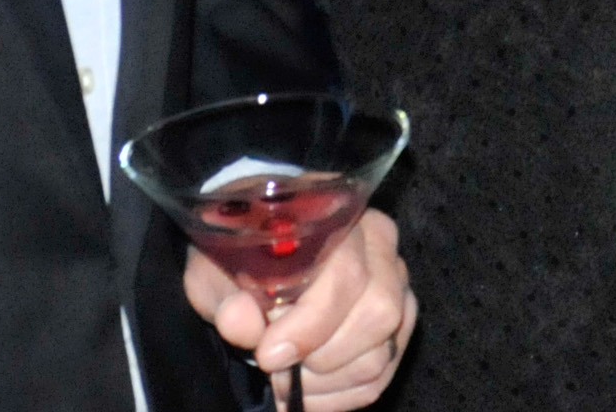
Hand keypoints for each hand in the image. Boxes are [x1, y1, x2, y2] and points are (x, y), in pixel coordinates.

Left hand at [184, 207, 414, 408]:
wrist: (256, 257)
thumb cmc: (238, 257)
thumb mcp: (216, 271)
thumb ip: (226, 294)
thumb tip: (238, 316)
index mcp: (339, 220)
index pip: (345, 276)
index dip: (308, 326)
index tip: (267, 354)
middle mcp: (380, 247)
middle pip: (378, 314)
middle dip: (321, 357)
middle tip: (276, 367)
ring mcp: (397, 286)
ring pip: (382, 352)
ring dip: (327, 381)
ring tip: (288, 378)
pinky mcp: (399, 324)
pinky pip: (382, 375)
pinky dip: (340, 394)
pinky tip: (309, 387)